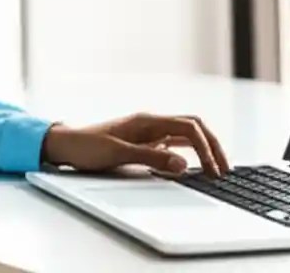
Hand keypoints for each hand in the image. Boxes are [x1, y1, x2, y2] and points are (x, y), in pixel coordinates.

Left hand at [40, 113, 230, 176]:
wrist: (64, 145)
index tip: (214, 168)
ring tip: (215, 169)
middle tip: (224, 168)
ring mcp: (149, 132)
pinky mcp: (144, 143)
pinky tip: (192, 168)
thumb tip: (183, 165)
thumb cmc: (86, 147)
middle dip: (212, 146)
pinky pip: (174, 144)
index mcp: (147, 121)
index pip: (189, 127)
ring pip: (186, 135)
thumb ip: (151, 158)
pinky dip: (188, 154)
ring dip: (203, 149)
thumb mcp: (118, 154)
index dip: (206, 147)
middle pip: (193, 127)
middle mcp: (151, 123)